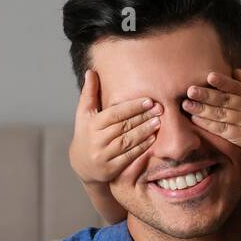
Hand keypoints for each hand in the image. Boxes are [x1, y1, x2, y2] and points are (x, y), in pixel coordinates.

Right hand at [69, 69, 161, 185]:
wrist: (82, 165)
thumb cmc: (86, 133)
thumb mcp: (83, 114)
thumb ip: (89, 94)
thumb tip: (91, 71)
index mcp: (91, 125)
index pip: (114, 114)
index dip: (132, 107)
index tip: (148, 100)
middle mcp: (97, 141)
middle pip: (123, 127)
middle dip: (142, 117)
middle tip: (159, 109)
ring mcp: (103, 156)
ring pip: (127, 142)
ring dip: (144, 131)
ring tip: (158, 122)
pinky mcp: (111, 169)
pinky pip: (129, 157)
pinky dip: (141, 147)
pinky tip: (152, 139)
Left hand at [183, 67, 240, 170]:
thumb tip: (236, 71)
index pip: (237, 87)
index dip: (224, 81)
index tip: (209, 76)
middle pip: (226, 99)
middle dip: (207, 94)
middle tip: (190, 90)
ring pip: (222, 114)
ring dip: (203, 109)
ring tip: (186, 104)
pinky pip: (222, 129)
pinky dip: (208, 124)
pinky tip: (196, 119)